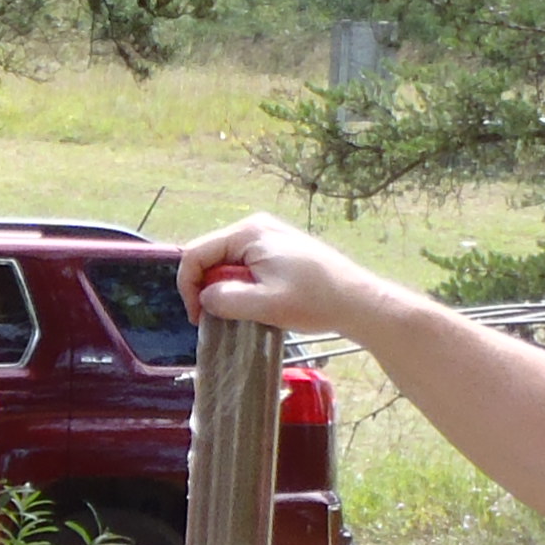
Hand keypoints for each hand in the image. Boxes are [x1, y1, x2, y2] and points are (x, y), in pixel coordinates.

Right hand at [177, 214, 393, 341]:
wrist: (356, 300)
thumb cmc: (315, 301)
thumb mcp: (265, 305)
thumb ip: (227, 299)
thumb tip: (204, 298)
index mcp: (249, 233)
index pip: (196, 253)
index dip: (188, 286)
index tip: (198, 317)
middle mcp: (255, 227)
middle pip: (209, 255)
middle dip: (206, 287)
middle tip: (217, 317)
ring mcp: (267, 236)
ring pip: (225, 261)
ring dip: (224, 288)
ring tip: (239, 311)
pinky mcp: (277, 249)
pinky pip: (243, 264)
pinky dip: (240, 284)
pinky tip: (254, 302)